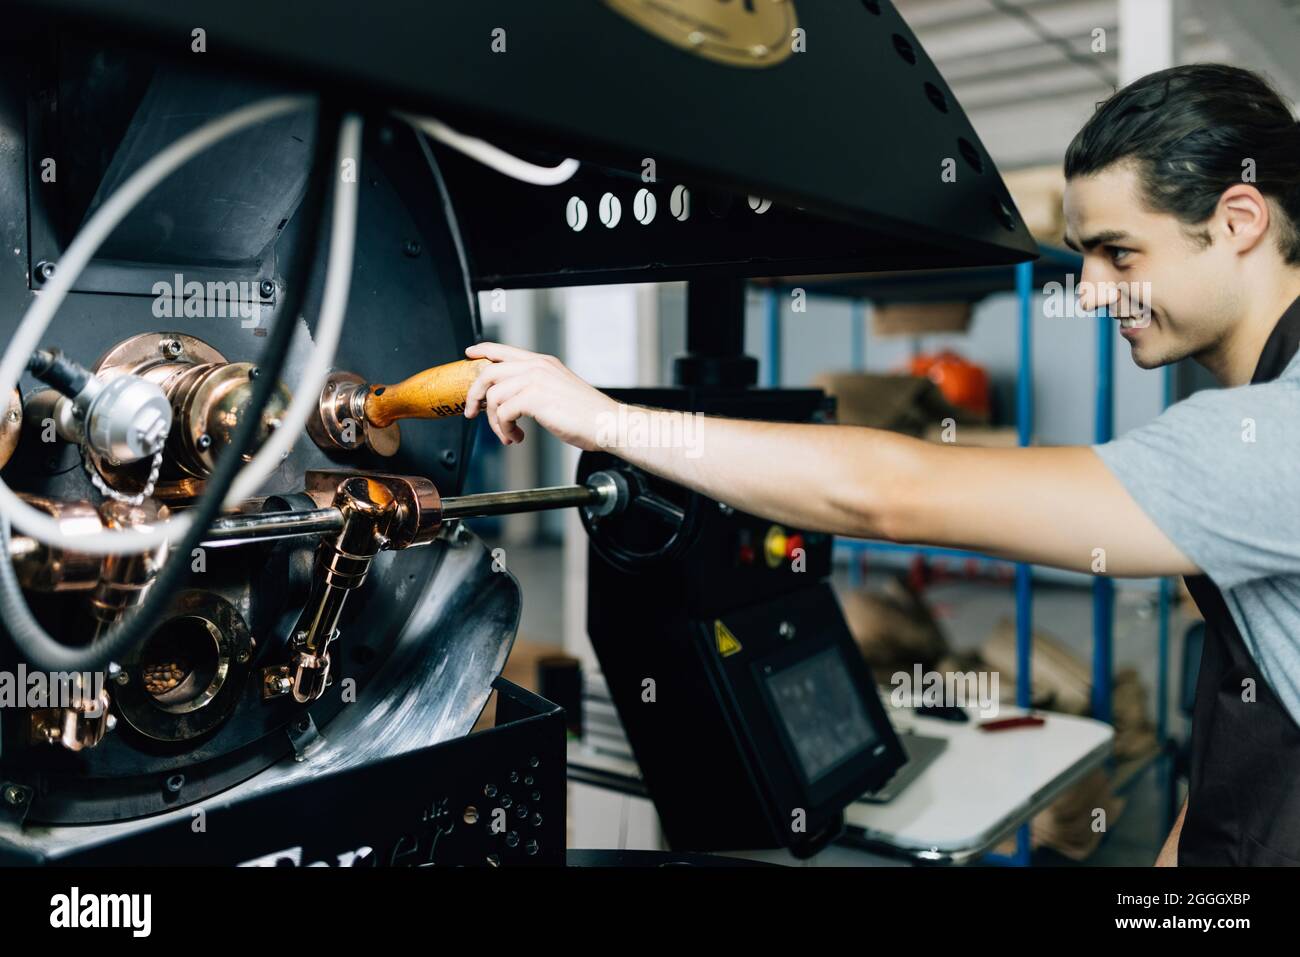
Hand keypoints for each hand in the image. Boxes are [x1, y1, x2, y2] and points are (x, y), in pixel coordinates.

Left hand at [463, 342, 619, 451]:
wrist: (606, 423)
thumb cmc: (588, 414)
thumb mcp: (559, 389)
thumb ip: (537, 386)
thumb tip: (513, 399)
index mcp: (543, 362)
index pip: (504, 350)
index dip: (482, 351)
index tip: (469, 354)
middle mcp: (537, 367)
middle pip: (489, 372)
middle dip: (474, 395)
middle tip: (473, 413)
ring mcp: (535, 380)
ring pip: (494, 396)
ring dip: (494, 422)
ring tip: (508, 434)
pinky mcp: (535, 398)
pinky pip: (503, 413)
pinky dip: (505, 429)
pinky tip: (517, 437)